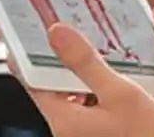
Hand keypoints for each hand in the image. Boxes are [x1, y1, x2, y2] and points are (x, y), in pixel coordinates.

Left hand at [21, 23, 153, 136]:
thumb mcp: (122, 93)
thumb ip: (87, 63)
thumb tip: (58, 34)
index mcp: (64, 121)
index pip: (32, 79)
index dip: (30, 51)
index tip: (33, 27)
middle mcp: (68, 130)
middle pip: (53, 84)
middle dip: (62, 56)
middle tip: (72, 28)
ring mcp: (83, 134)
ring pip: (74, 93)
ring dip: (83, 70)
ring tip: (98, 47)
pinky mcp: (100, 134)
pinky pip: (90, 103)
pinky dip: (98, 86)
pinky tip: (115, 74)